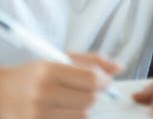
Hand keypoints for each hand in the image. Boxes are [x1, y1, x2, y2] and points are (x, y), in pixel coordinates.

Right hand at [0, 53, 119, 118]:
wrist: (1, 94)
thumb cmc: (33, 75)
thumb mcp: (59, 59)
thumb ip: (91, 60)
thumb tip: (120, 67)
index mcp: (49, 71)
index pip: (91, 79)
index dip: (104, 81)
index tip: (104, 81)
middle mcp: (42, 93)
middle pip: (90, 99)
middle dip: (94, 95)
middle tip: (85, 91)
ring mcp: (37, 114)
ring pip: (83, 115)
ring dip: (83, 108)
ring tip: (71, 100)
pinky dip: (73, 118)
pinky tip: (64, 110)